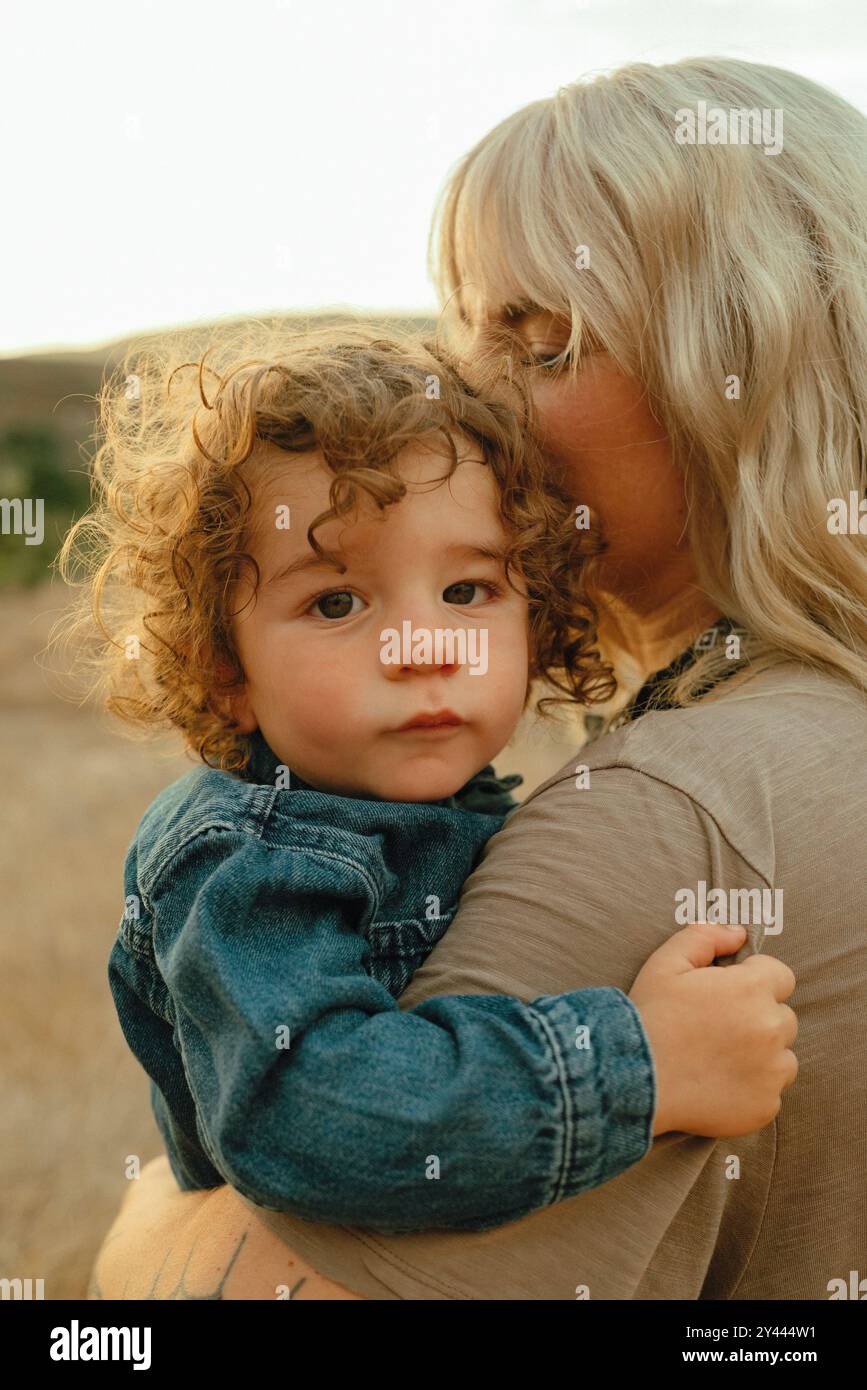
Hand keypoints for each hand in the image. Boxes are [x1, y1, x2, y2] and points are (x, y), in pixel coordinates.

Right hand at [628, 923, 797, 1138]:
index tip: (728, 993)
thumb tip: (738, 933)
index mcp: (751, 989)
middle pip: (783, 1017)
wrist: (632, 1080)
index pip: (781, 976)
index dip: (754, 980)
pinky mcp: (766, 1107)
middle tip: (719, 1028)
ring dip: (762, 1054)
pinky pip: (771, 1092)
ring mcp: (772, 1071)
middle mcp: (770, 1029)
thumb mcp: (667, 963)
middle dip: (758, 1017)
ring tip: (720, 1058)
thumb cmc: (650, 1016)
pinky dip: (753, 1088)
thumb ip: (706, 937)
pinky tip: (719, 1083)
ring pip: (783, 1056)